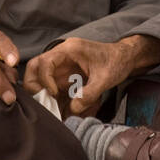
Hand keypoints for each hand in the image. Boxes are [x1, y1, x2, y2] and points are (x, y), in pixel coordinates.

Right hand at [24, 34, 159, 117]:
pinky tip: (60, 110)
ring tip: (52, 109)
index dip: (44, 79)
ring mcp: (62, 67)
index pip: (45, 62)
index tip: (53, 93)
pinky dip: (53, 99)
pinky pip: (52, 87)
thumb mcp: (106, 78)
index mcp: (70, 50)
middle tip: (43, 102)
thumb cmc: (117, 62)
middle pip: (35, 67)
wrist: (126, 58)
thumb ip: (89, 94)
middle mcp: (62, 57)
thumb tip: (73, 109)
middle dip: (34, 86)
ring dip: (42, 94)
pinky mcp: (66, 76)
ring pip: (39, 78)